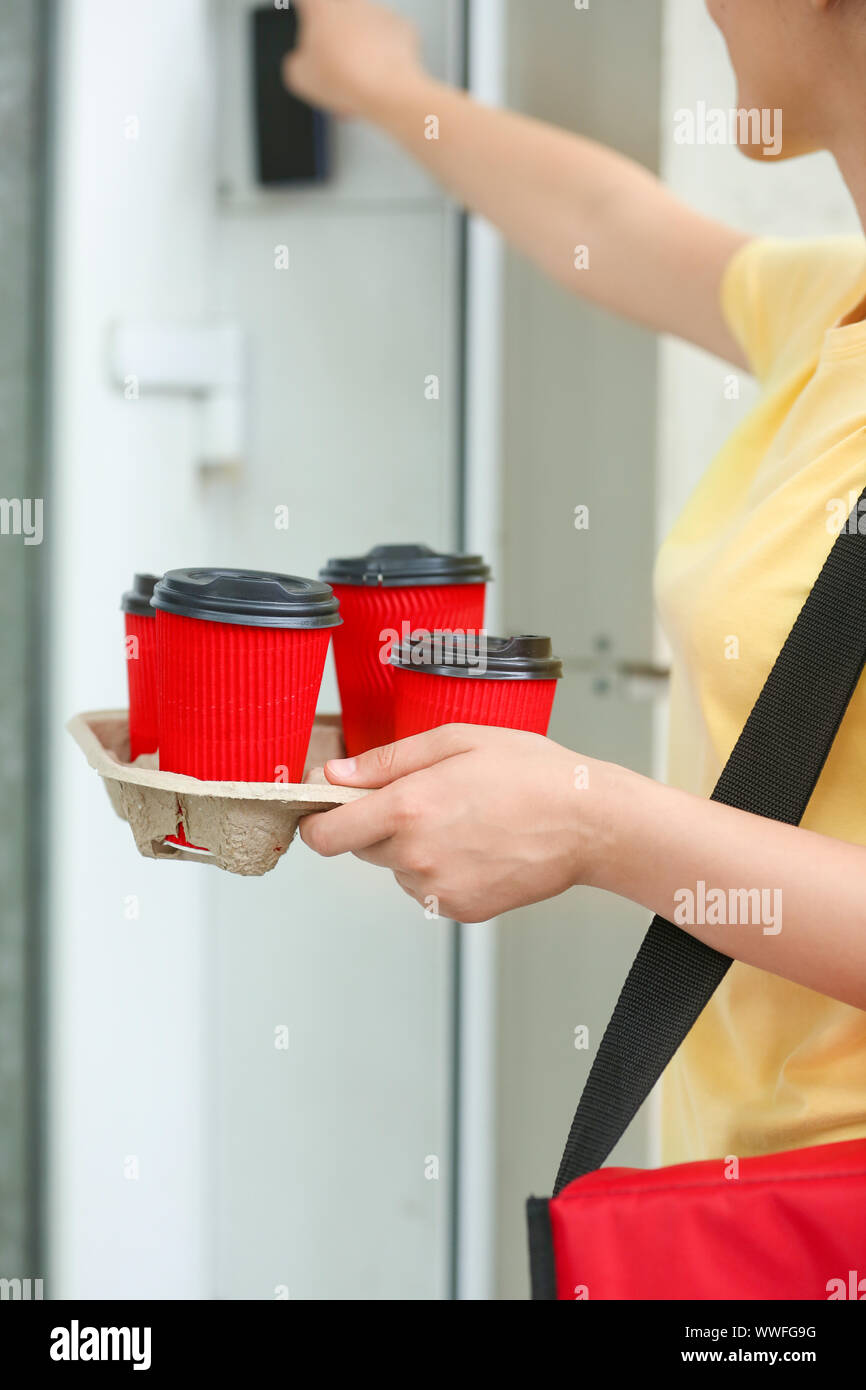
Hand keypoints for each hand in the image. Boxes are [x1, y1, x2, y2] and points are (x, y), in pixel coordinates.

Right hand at [284, 0, 425, 119]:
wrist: (387, 90)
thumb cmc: (346, 79)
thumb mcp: (300, 78)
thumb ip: (297, 62)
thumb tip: (302, 63)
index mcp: (321, 7)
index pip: (305, 1)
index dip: (303, 10)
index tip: (303, 15)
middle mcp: (350, 2)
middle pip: (336, 11)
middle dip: (332, 31)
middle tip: (331, 57)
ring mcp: (377, 11)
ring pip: (362, 24)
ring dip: (357, 43)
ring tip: (356, 74)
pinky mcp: (400, 26)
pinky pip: (386, 37)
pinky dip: (381, 52)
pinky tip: (376, 73)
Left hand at [299, 724, 614, 922]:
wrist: (590, 823)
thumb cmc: (532, 773)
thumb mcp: (456, 741)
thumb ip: (385, 760)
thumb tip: (334, 775)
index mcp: (407, 808)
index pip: (325, 835)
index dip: (317, 821)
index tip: (324, 809)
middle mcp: (415, 857)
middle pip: (360, 848)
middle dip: (378, 824)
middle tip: (428, 797)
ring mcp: (438, 890)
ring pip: (397, 869)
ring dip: (413, 848)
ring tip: (465, 819)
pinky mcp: (460, 910)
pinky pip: (428, 889)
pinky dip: (442, 869)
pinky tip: (478, 844)